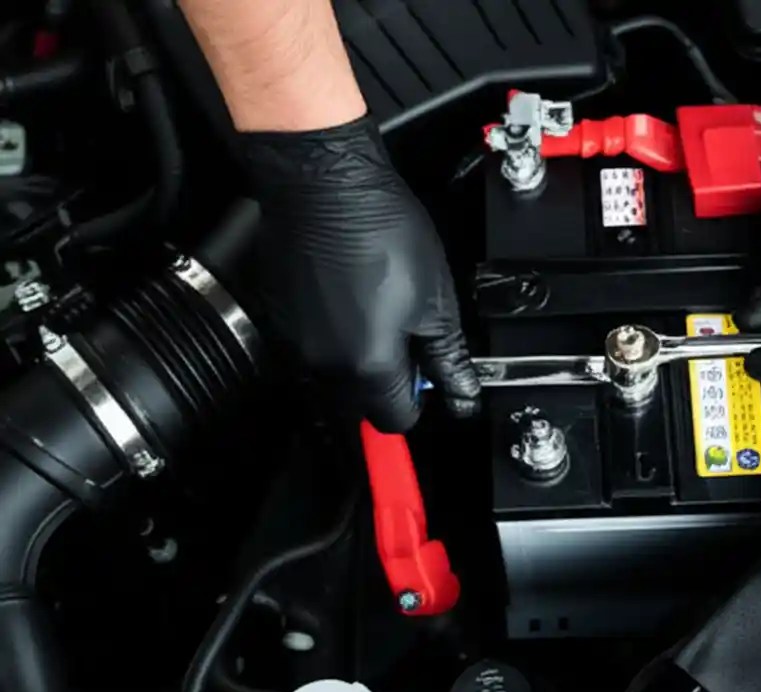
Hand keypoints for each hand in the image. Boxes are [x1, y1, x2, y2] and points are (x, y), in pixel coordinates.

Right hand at [241, 116, 478, 431]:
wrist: (321, 182)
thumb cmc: (378, 229)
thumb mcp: (435, 298)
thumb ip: (447, 356)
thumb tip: (462, 392)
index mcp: (366, 365)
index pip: (395, 419)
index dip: (419, 401)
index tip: (429, 377)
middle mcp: (321, 364)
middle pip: (361, 401)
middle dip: (389, 379)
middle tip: (410, 335)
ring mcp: (293, 341)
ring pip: (334, 374)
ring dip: (360, 356)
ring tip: (379, 307)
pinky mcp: (277, 316)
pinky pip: (310, 344)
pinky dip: (333, 332)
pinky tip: (349, 294)